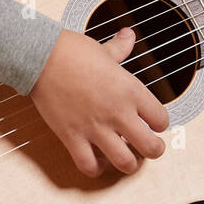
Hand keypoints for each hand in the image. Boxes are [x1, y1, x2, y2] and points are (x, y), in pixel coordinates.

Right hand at [28, 27, 169, 177]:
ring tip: (126, 158)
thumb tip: (128, 35)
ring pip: (125, 163)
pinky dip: (97, 168)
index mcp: (130, 90)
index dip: (160, 123)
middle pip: (151, 147)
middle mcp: (117, 112)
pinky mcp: (72, 136)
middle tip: (149, 147)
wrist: (42, 57)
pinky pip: (89, 165)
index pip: (161, 119)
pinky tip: (99, 160)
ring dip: (129, 164)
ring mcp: (95, 127)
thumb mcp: (104, 50)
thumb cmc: (72, 52)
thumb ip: (121, 48)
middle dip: (154, 150)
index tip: (153, 123)